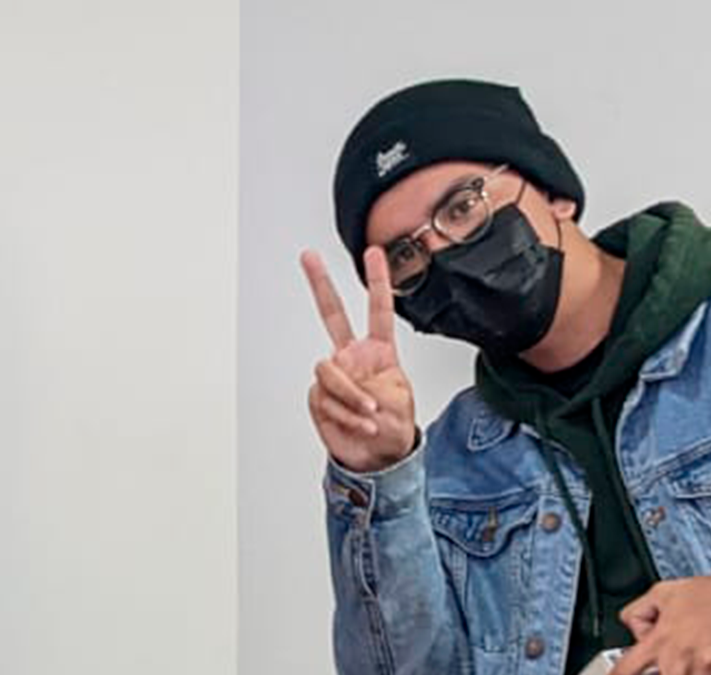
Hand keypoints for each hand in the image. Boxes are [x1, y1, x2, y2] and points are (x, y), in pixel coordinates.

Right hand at [301, 246, 416, 472]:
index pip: (378, 310)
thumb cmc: (394, 428)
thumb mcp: (401, 404)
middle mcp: (352, 357)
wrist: (377, 459)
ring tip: (369, 415)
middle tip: (308, 256)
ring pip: (329, 371)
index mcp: (378, 351)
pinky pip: (325, 398)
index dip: (377, 280)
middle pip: (332, 313)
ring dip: (349, 395)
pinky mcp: (319, 396)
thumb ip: (378, 389)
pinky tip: (358, 425)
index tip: (374, 252)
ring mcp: (334, 375)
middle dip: (320, 283)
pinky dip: (344, 414)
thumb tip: (354, 385)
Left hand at [613, 575, 710, 674]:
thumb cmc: (706, 596)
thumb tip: (633, 631)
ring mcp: (703, 670)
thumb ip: (639, 612)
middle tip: (666, 661)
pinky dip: (706, 673)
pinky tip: (708, 664)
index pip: (626, 669)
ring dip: (684, 672)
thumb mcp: (662, 592)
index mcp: (659, 640)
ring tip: (689, 659)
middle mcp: (678, 659)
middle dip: (658, 672)